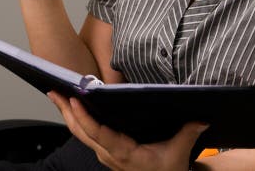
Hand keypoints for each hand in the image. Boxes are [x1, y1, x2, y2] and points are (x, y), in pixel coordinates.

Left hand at [48, 91, 207, 170]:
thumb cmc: (169, 169)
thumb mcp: (178, 152)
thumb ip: (188, 133)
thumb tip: (201, 117)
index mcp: (123, 153)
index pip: (98, 133)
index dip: (84, 117)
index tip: (74, 100)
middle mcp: (108, 154)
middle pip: (81, 131)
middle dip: (65, 110)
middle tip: (53, 90)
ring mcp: (104, 153)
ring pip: (80, 133)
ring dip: (67, 114)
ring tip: (56, 93)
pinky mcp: (105, 151)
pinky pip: (86, 134)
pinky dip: (76, 119)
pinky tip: (71, 106)